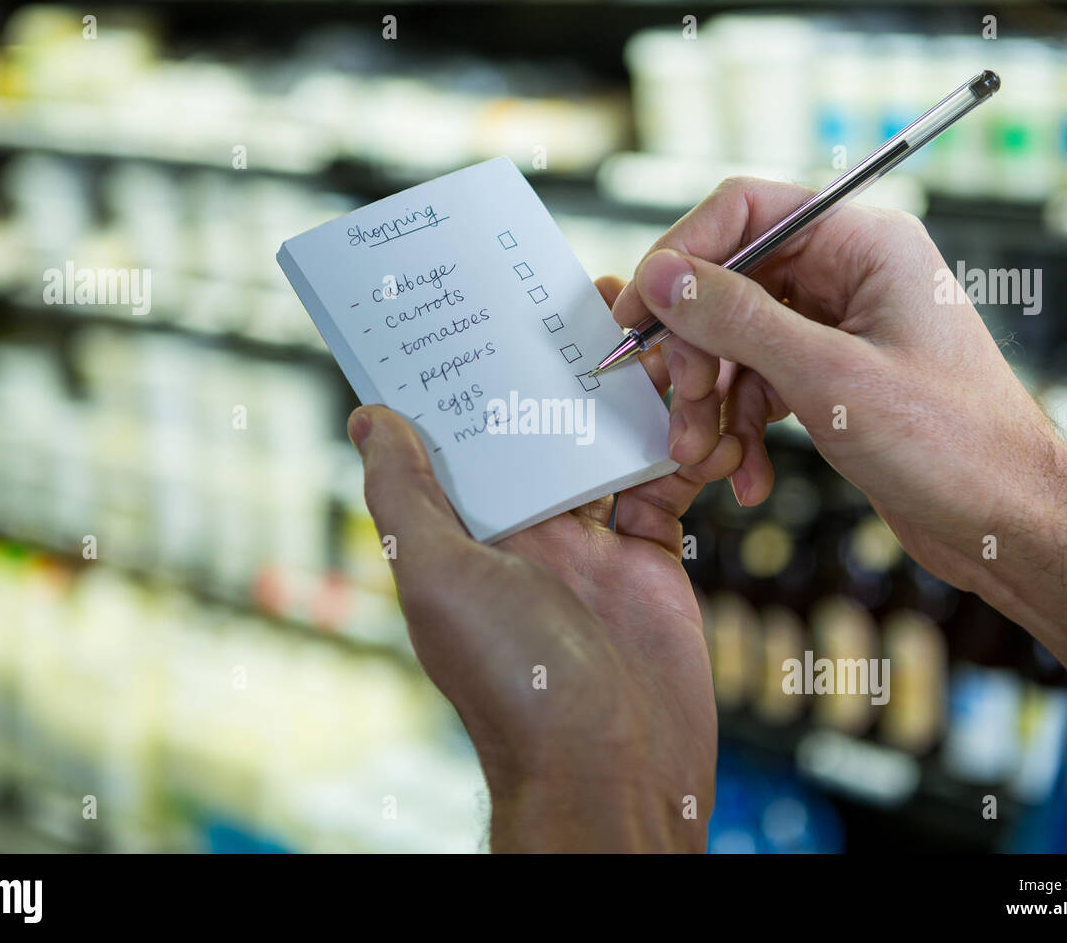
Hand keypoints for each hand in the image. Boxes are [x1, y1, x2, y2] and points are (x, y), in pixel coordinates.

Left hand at [348, 277, 737, 851]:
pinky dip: (685, 448)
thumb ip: (405, 493)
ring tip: (655, 338)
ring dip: (633, 395)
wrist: (613, 768)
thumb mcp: (437, 577)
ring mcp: (592, 543)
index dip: (480, 367)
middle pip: (546, 423)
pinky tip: (697, 411)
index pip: (467, 429)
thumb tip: (368, 414)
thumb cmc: (514, 682)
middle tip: (598, 298)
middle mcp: (526, 529)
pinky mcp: (652, 559)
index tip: (494, 300)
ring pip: (612, 443)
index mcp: (466, 528)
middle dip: (569, 363)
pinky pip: (668, 484)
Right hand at [612, 177, 1066, 691]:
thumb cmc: (954, 445)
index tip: (638, 314)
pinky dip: (741, 429)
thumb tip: (665, 277)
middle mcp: (849, 274)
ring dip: (712, 402)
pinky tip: (745, 475)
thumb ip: (739, 320)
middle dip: (695, 352)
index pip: (744, 211)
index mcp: (865, 243)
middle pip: (731, 283)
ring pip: (737, 342)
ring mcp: (839, 327)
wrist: (1007, 523)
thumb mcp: (829, 378)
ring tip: (704, 457)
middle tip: (679, 408)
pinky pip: (759, 384)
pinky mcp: (832, 378)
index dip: (680, 256)